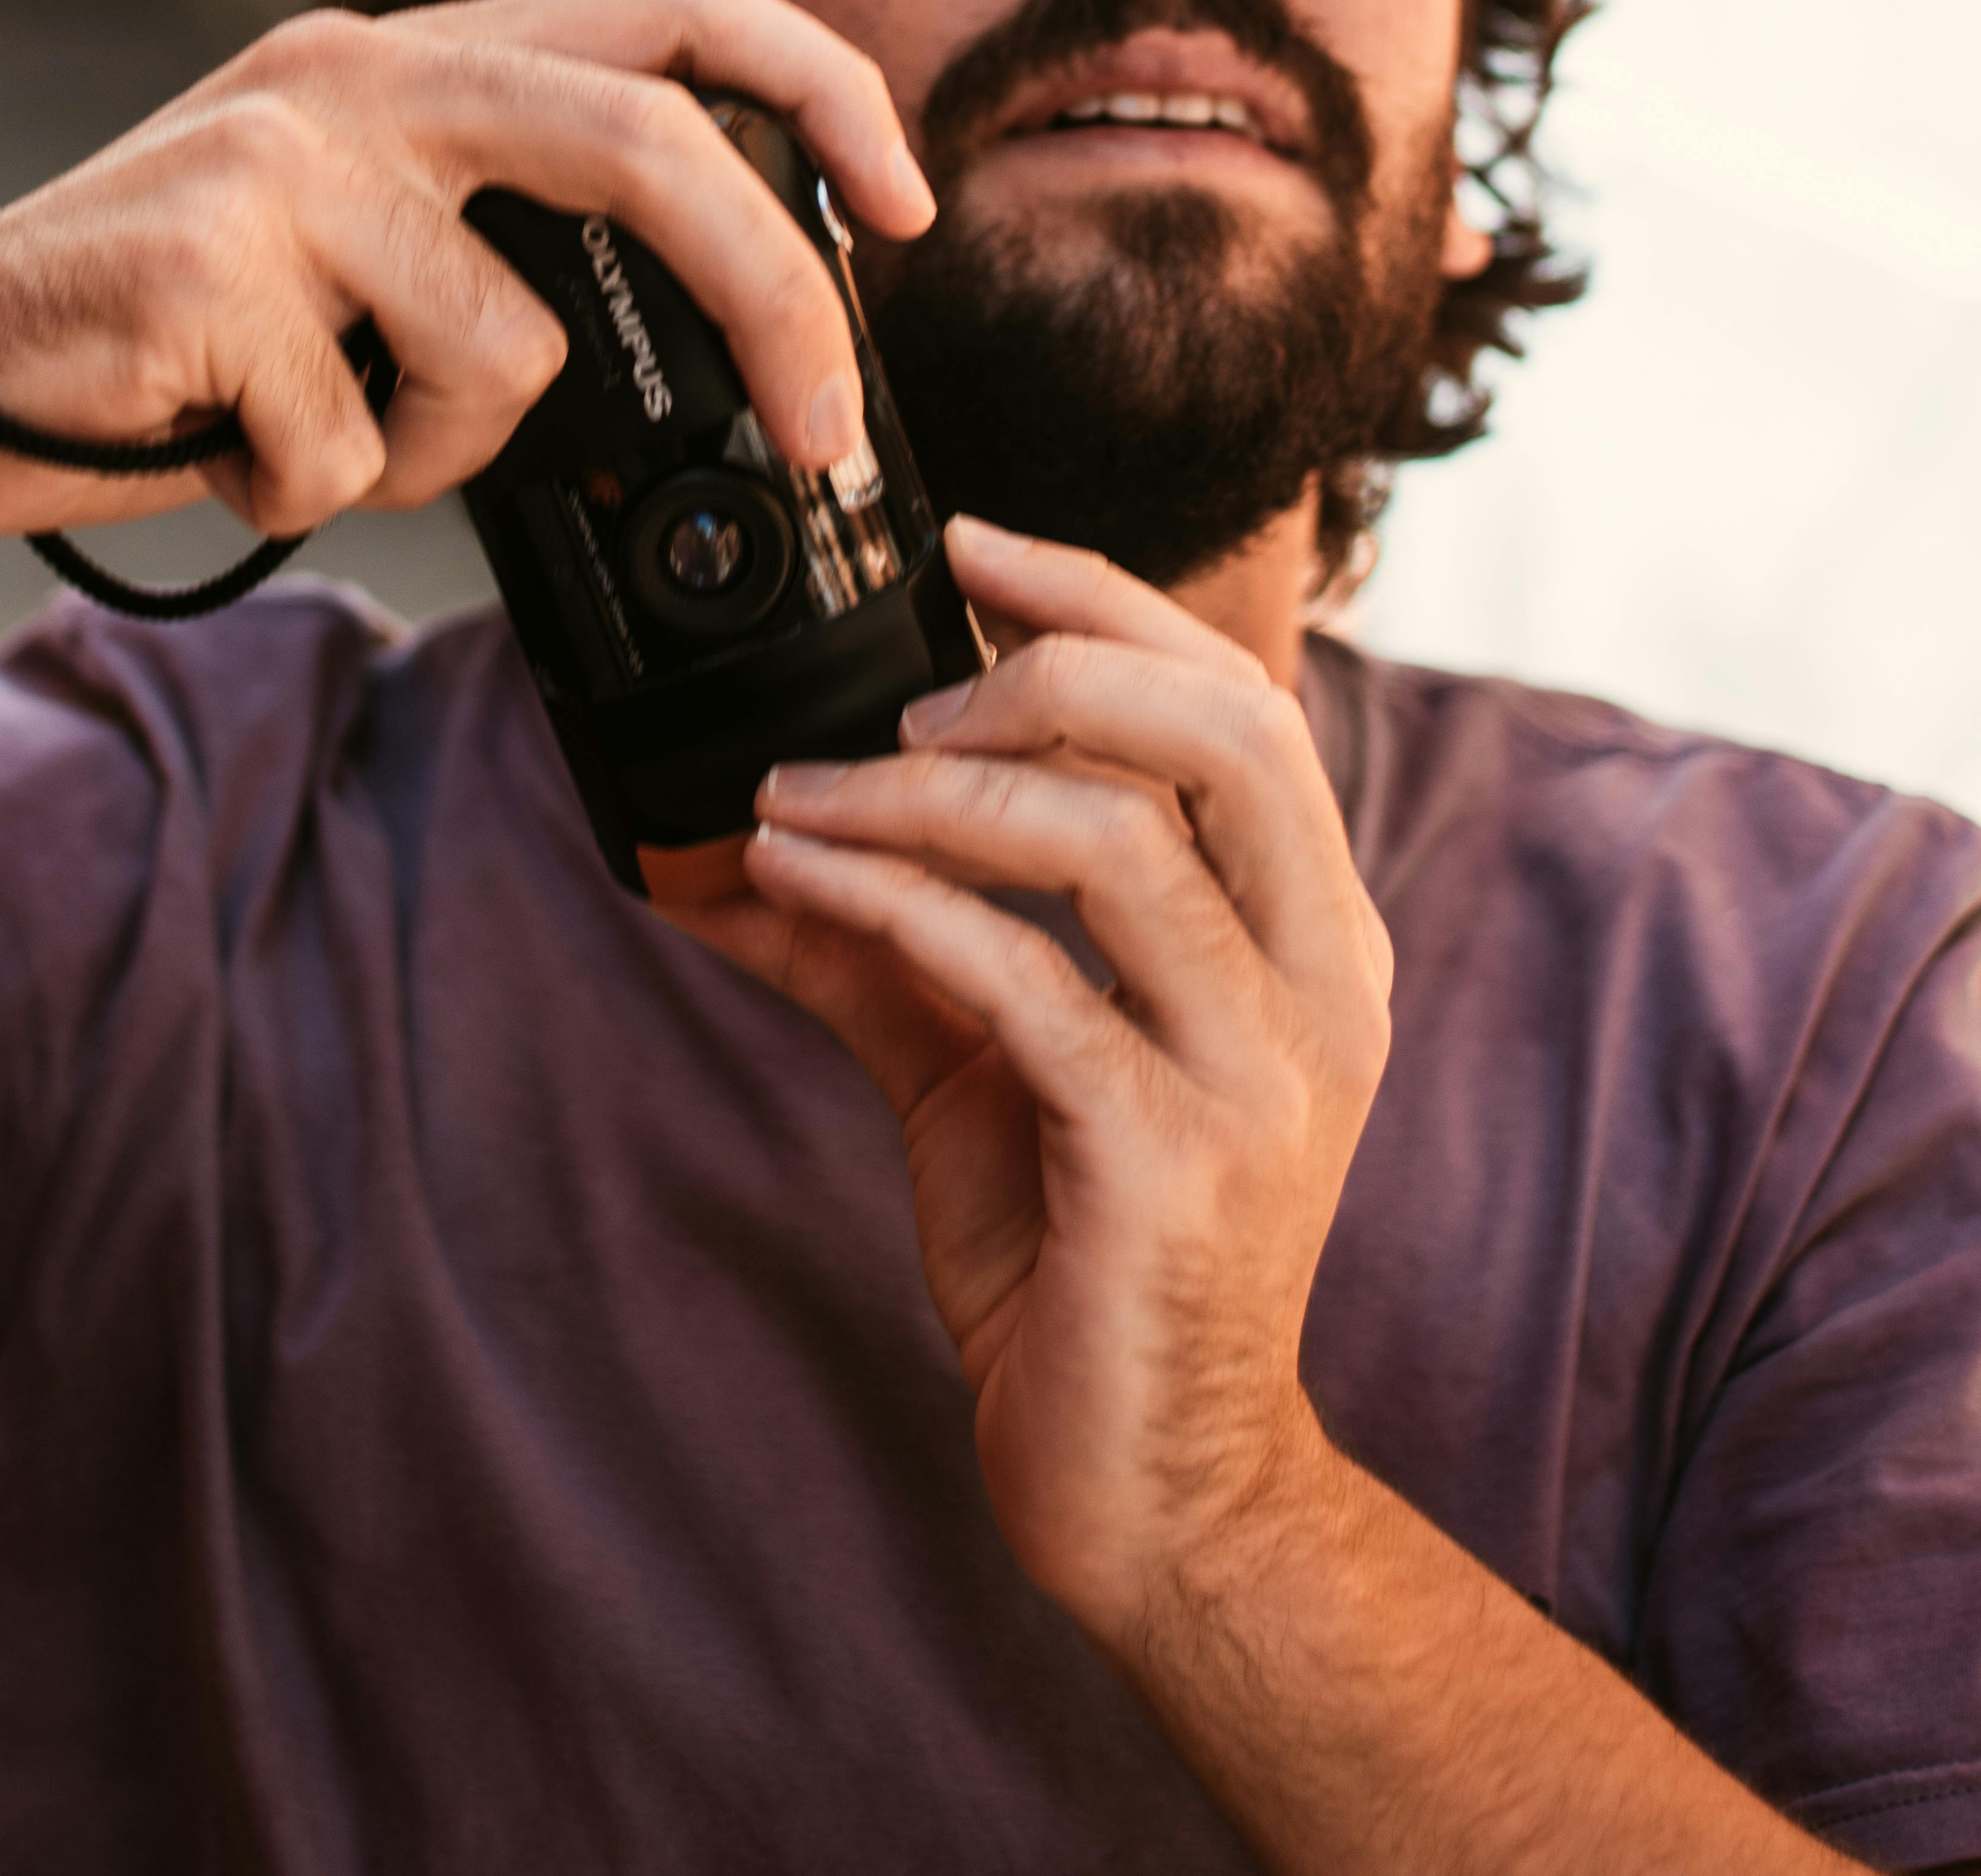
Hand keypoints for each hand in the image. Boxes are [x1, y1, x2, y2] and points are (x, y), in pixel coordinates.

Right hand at [0, 0, 932, 558]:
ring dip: (438, 448)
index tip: (909, 201)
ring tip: (321, 429)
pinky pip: (362, 445)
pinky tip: (221, 445)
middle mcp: (359, 70)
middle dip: (779, 298)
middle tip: (827, 428)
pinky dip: (311, 488)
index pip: (677, 1)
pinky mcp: (212, 264)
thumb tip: (722, 322)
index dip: (823, 82)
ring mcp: (282, 157)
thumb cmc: (164, 343)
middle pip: (654, 143)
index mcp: (413, 52)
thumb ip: (502, 235)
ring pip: (507, 350)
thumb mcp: (352, 242)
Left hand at [669, 513, 1390, 1655]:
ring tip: (798, 787)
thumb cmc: (1082, 1258)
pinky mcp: (1171, 1168)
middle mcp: (1322, 988)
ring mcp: (1259, 1078)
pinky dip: (893, 906)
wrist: (1157, 1496)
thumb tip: (719, 836)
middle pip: (1224, 734)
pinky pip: (1024, 985)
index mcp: (1313, 936)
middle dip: (1053, 664)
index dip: (1108, 604)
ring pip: (1113, 846)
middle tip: (905, 680)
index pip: (1242, 704)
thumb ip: (892, 938)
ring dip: (929, 791)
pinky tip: (787, 872)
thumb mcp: (989, 1064)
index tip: (972, 545)